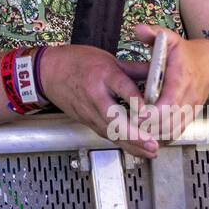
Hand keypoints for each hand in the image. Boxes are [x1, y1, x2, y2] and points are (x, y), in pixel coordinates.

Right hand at [38, 44, 159, 158]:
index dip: (135, 100)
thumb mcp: (108, 58)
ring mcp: (89, 111)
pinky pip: (106, 134)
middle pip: (114, 118)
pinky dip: (122, 143)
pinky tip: (137, 149)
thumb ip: (134, 69)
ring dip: (131, 144)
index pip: (121, 87)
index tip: (149, 111)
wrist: (48, 72)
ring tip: (150, 150)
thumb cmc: (78, 62)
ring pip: (110, 132)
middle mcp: (95, 95)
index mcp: (103, 74)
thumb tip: (159, 75)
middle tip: (151, 142)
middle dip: (134, 134)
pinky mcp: (87, 121)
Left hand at [132, 24, 208, 141]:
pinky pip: (176, 132)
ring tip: (135, 129)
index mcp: (181, 79)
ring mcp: (190, 109)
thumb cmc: (187, 53)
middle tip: (128, 124)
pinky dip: (161, 135)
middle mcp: (188, 98)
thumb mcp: (170, 39)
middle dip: (147, 126)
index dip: (151, 112)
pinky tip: (147, 132)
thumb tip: (138, 30)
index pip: (168, 103)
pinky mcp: (189, 117)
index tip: (136, 113)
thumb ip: (154, 33)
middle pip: (168, 122)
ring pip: (172, 130)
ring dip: (153, 133)